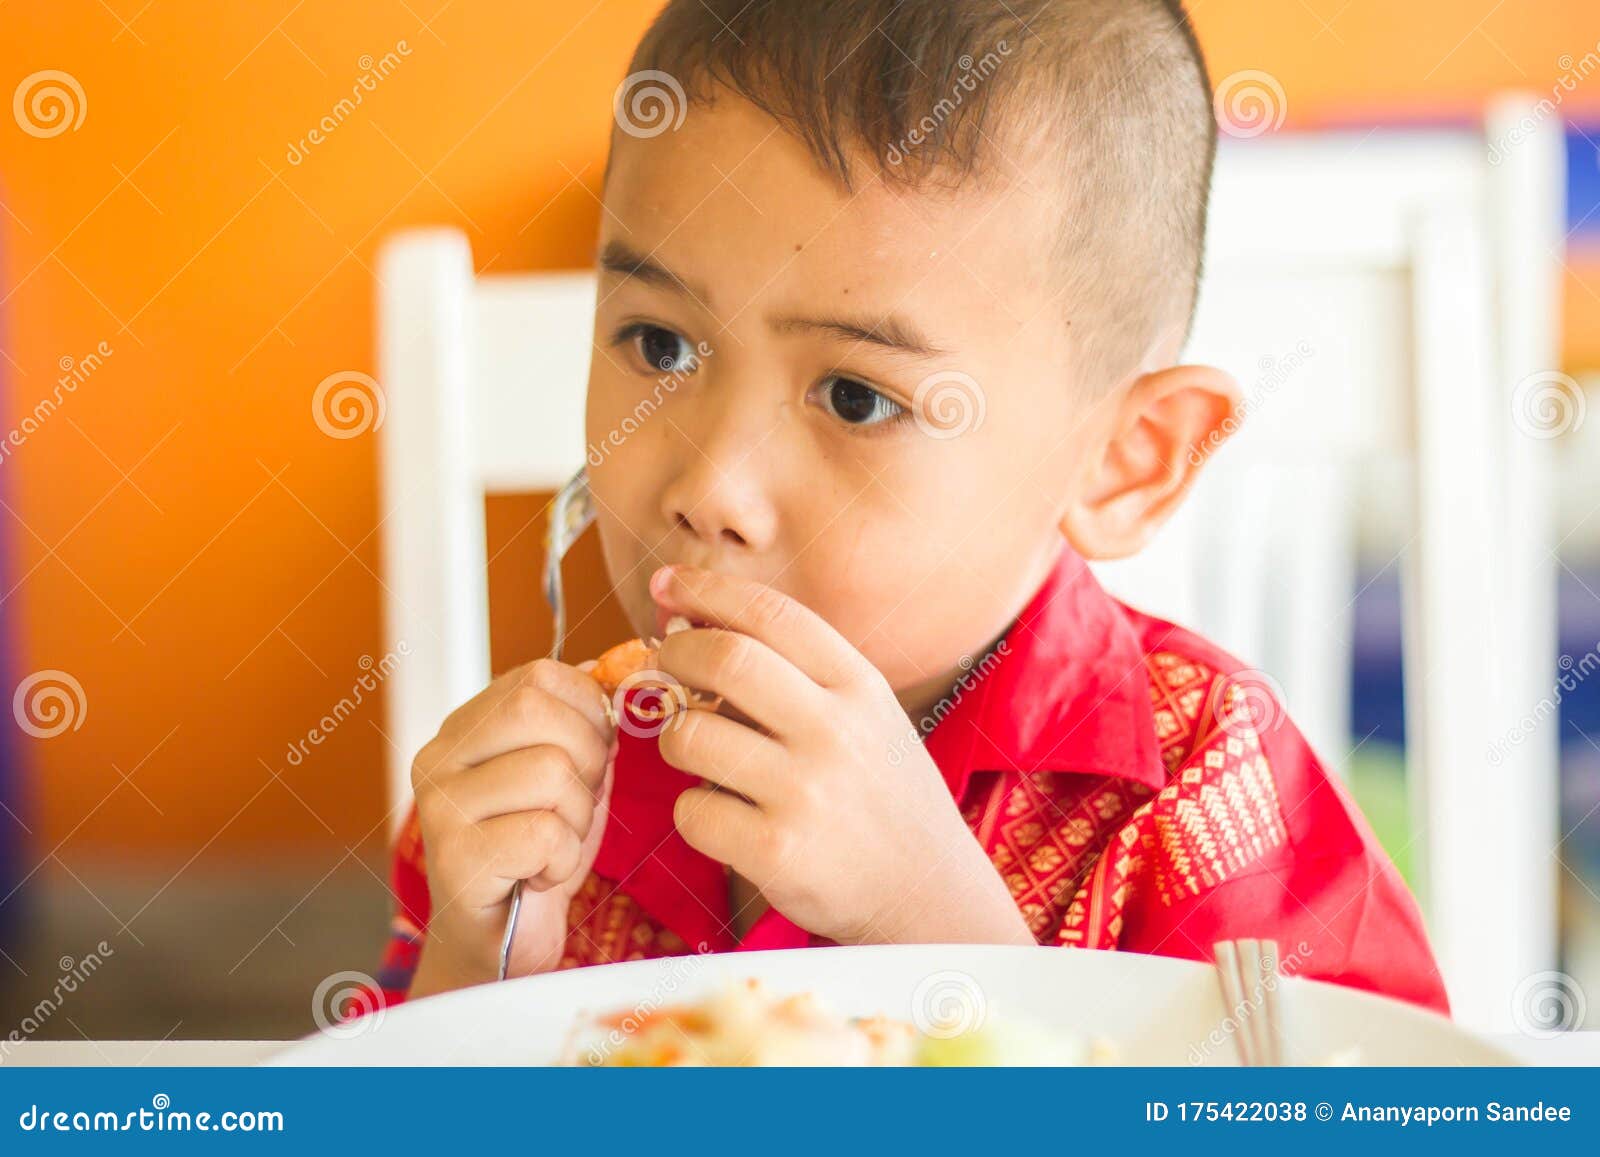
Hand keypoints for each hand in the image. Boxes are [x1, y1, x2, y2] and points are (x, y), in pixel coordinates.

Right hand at [406, 658, 613, 997]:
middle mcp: (438, 757)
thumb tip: (628, 671)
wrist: (500, 942)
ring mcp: (439, 808)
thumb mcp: (569, 775)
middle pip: (539, 713)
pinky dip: (561, 859)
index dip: (587, 713)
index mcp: (465, 726)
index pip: (539, 676)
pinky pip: (543, 833)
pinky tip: (539, 875)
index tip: (587, 759)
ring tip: (551, 844)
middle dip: (586, 761)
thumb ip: (587, 724)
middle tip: (572, 806)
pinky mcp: (455, 858)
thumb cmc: (535, 853)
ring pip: (549, 772)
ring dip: (576, 818)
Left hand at [651, 565, 1032, 947]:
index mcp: (858, 686)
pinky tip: (723, 817)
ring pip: (690, 735)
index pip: (770, 613)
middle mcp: (835, 731)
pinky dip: (692, 811)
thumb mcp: (867, 716)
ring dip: (675, 738)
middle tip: (664, 665)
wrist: (928, 893)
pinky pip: (692, 811)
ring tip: (698, 751)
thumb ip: (799, 673)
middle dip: (674, 653)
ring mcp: (806, 792)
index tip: (670, 585)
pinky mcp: (777, 852)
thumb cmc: (880, 795)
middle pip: (724, 658)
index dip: (707, 589)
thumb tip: (695, 620)